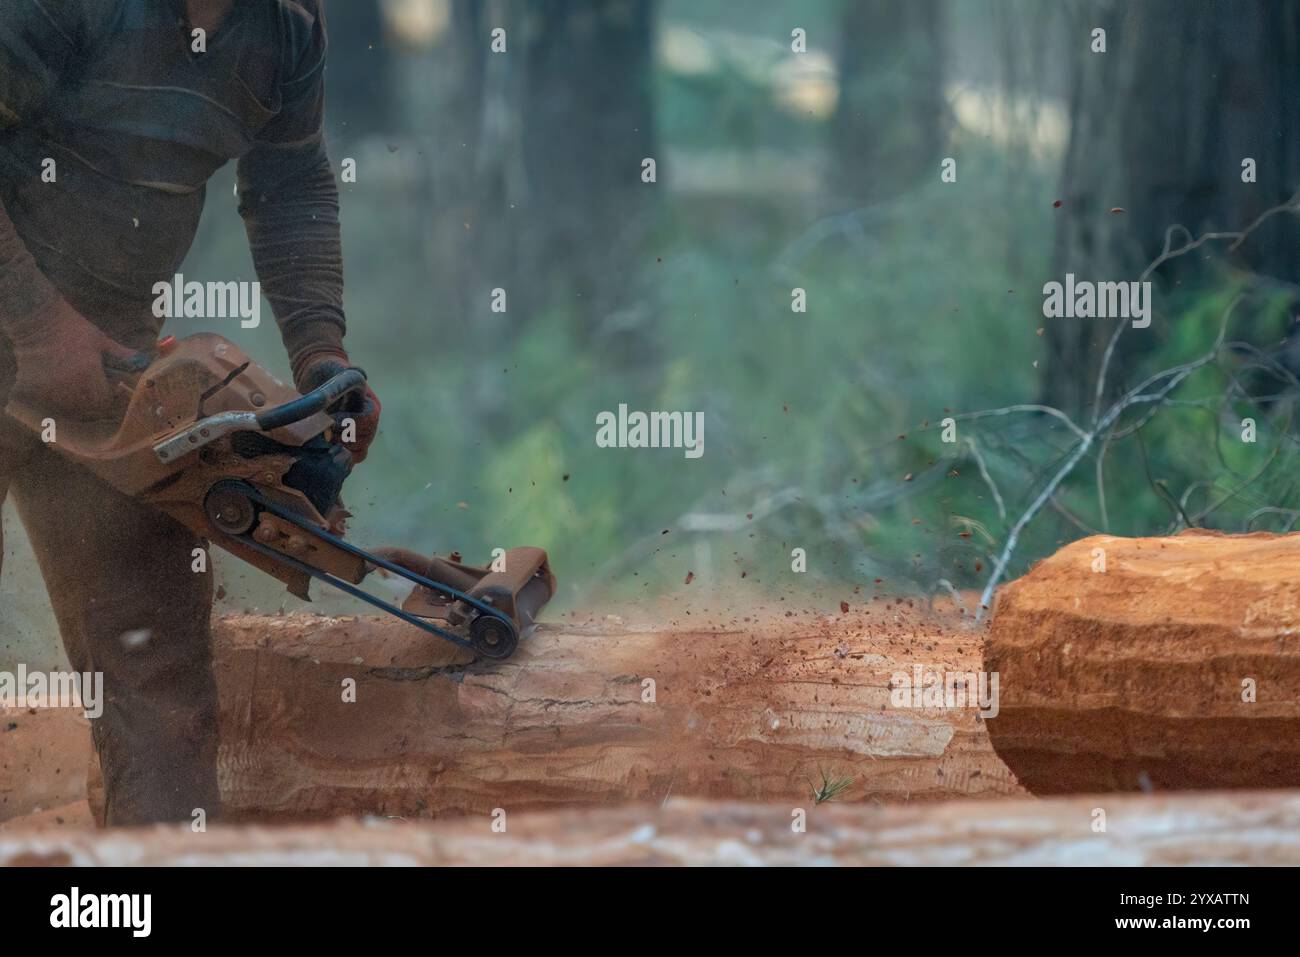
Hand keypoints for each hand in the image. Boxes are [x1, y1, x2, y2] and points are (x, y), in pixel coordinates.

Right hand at [9, 298, 136, 418]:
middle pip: (87, 405)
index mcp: (88, 376)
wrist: (36, 319)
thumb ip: (122, 356)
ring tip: (72, 378)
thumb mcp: (100, 340)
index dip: (108, 393)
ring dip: (74, 397)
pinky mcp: (33, 387)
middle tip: (90, 380)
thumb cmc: (72, 328)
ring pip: (68, 404)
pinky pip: (49, 399)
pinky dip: (55, 394)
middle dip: (92, 396)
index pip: (104, 399)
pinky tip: (57, 380)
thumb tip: (144, 362)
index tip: (107, 383)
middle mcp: (69, 387)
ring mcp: (49, 389)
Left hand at [295, 351, 380, 463]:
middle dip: (342, 438)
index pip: (369, 420)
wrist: (317, 376)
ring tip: (322, 441)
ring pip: (357, 453)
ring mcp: (357, 435)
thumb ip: (347, 375)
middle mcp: (368, 423)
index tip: (330, 420)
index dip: (351, 422)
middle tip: (323, 433)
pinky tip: (320, 451)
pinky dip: (335, 458)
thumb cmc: (329, 370)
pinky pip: (347, 459)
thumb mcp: (338, 368)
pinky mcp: (344, 444)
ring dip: (339, 450)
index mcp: (370, 405)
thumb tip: (360, 373)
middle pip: (364, 441)